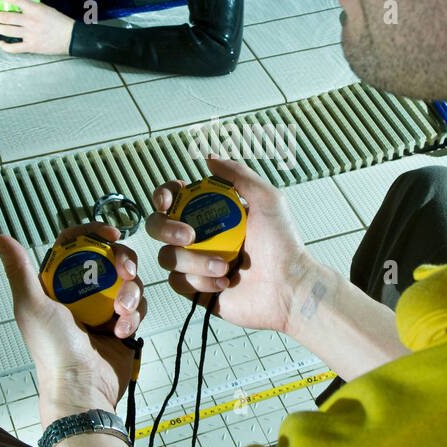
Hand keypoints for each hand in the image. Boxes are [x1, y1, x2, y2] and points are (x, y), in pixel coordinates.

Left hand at [0, 0, 73, 54]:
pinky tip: (1, 42)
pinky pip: (13, 48)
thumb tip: (17, 6)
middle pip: (6, 17)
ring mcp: (30, 34)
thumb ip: (32, 7)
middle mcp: (30, 21)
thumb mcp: (46, 9)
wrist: (71, 37)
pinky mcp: (31, 46)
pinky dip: (4, 46)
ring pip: (6, 31)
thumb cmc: (60, 22)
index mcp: (35, 9)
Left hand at [0, 225, 146, 428]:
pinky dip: (134, 317)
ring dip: (131, 294)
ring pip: (129, 282)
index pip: (78, 245)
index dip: (94, 233)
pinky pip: (138, 307)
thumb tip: (0, 238)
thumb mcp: (31, 305)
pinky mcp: (124, 325)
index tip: (110, 234)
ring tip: (121, 314)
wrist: (82, 388)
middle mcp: (83, 294)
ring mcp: (105, 309)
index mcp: (58, 285)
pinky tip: (122, 332)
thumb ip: (19, 269)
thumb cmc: (52, 350)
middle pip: (111, 259)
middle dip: (124, 262)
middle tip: (126, 273)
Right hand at [147, 155, 313, 335]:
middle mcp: (200, 237)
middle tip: (190, 236)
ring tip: (225, 267)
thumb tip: (210, 158)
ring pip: (167, 257)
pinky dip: (199, 281)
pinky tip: (224, 282)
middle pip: (158, 226)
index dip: (162, 196)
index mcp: (213, 213)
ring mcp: (196, 264)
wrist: (288, 288)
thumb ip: (238, 175)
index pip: (175, 198)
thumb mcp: (267, 199)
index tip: (167, 201)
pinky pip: (177, 282)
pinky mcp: (196, 289)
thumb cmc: (283, 245)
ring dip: (194, 261)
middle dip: (166, 229)